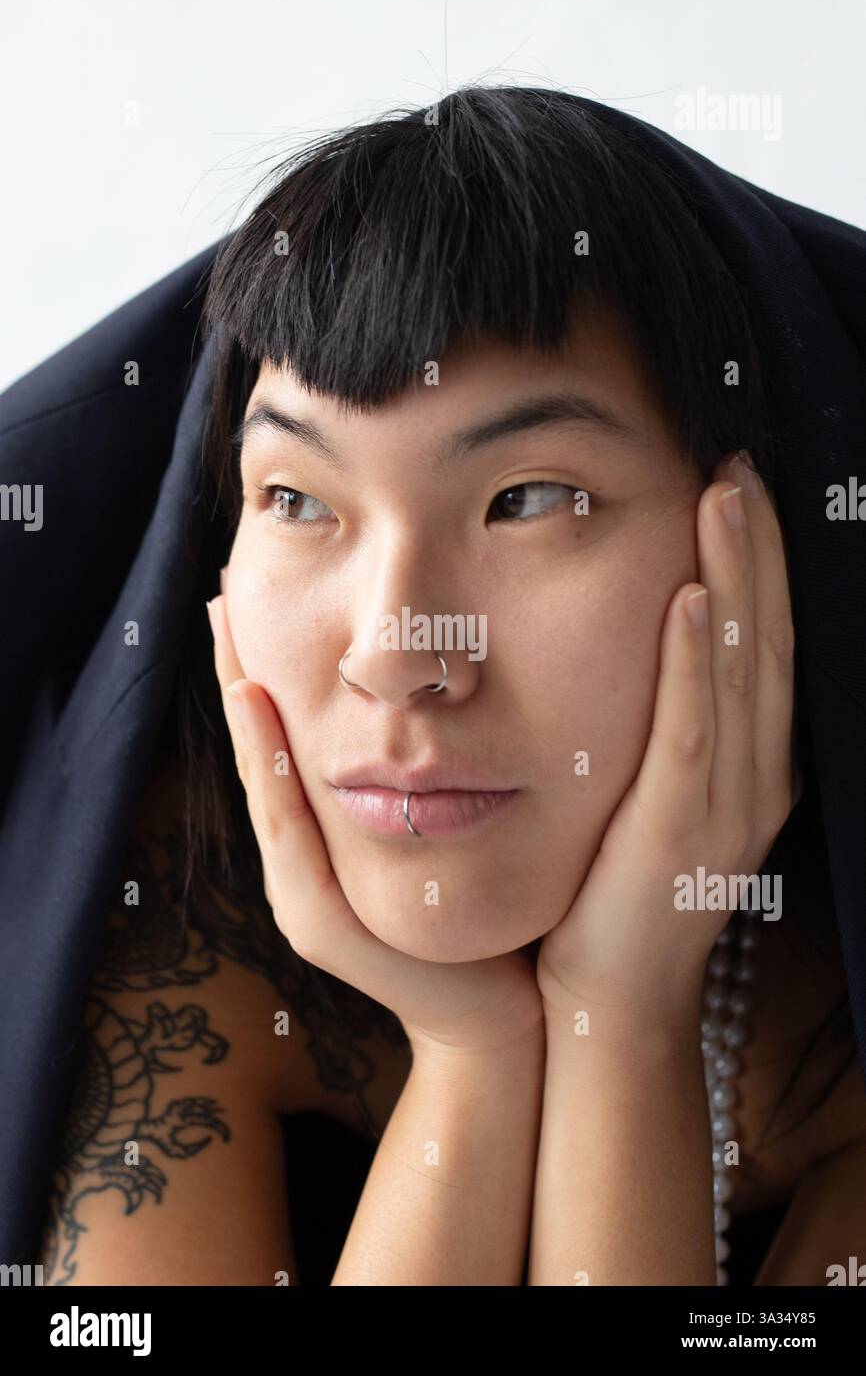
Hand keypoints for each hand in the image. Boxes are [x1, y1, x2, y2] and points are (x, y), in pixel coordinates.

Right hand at [207, 592, 544, 1057]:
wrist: (503, 1017)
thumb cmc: (490, 920)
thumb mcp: (461, 829)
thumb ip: (443, 775)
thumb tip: (461, 687)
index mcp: (331, 835)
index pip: (289, 740)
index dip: (267, 673)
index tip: (258, 601)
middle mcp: (302, 858)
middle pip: (260, 752)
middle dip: (238, 673)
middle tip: (225, 596)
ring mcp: (300, 892)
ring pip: (261, 782)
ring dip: (242, 708)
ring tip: (230, 637)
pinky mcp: (316, 923)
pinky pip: (286, 832)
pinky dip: (268, 768)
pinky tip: (258, 706)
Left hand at [535, 450, 801, 1029]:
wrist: (612, 998)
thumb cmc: (618, 890)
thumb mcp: (658, 796)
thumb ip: (671, 728)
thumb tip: (656, 649)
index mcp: (755, 763)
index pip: (764, 644)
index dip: (761, 563)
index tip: (738, 487)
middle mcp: (758, 775)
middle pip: (765, 640)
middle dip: (758, 548)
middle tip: (738, 463)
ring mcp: (728, 805)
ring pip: (740, 671)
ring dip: (737, 579)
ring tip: (725, 497)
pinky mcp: (680, 830)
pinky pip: (693, 731)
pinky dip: (694, 663)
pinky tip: (688, 599)